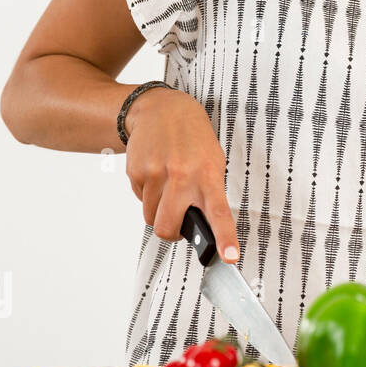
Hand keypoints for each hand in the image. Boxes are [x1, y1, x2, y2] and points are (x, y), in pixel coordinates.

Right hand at [123, 85, 240, 262]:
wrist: (162, 109)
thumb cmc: (193, 138)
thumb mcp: (212, 161)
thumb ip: (209, 192)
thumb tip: (204, 225)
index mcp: (207, 175)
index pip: (218, 213)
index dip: (224, 238)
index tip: (229, 257)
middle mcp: (182, 176)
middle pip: (168, 227)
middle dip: (171, 233)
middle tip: (178, 224)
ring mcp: (156, 174)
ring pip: (151, 216)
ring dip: (159, 210)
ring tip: (168, 186)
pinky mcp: (136, 172)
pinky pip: (140, 200)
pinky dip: (148, 194)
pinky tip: (156, 174)